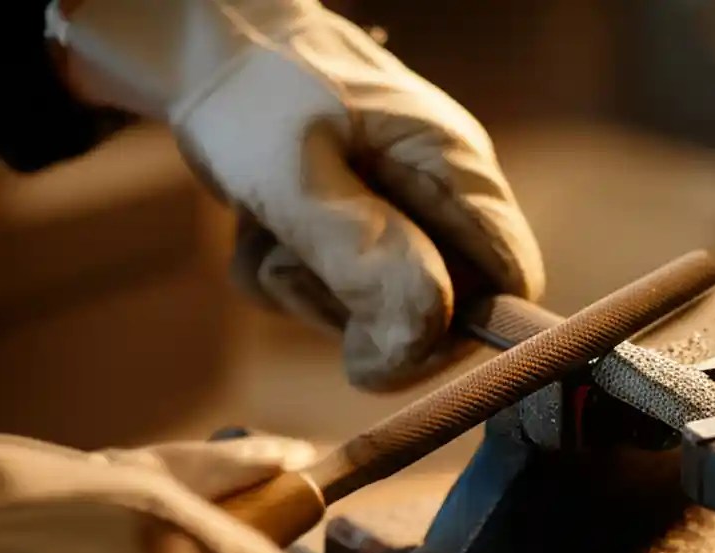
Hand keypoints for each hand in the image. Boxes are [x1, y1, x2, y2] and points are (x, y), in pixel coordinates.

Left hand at [47, 0, 545, 390]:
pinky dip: (286, 275)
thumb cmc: (250, 95)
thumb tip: (422, 335)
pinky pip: (333, 292)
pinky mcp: (362, 229)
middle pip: (440, 310)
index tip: (374, 340)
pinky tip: (260, 227)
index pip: (510, 281)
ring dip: (308, 289)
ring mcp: (404, 214)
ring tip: (267, 228)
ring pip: (379, 309)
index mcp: (452, 168)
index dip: (455, 332)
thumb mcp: (292, 176)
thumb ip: (361, 253)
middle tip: (293, 260)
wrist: (205, 51)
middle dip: (357, 309)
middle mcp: (442, 196)